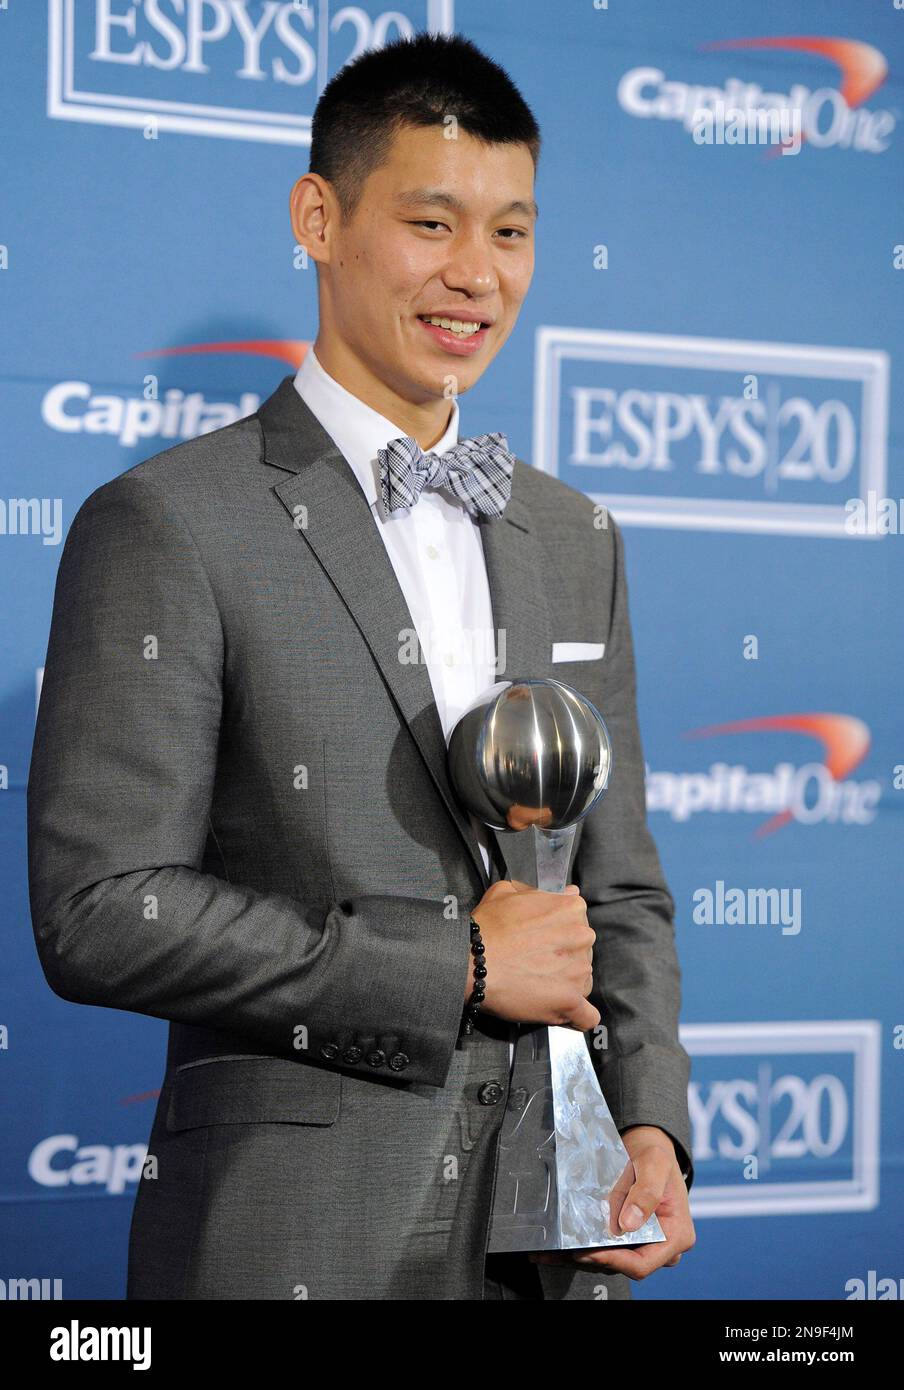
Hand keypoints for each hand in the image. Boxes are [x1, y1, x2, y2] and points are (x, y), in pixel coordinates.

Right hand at [468, 879, 599, 1031]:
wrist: (470, 962)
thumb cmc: (486, 927)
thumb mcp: (506, 891)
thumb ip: (538, 891)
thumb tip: (563, 892)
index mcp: (571, 909)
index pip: (577, 923)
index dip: (559, 933)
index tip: (542, 941)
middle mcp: (582, 937)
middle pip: (583, 952)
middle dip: (564, 959)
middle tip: (535, 963)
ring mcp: (579, 971)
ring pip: (583, 981)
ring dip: (566, 985)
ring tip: (537, 986)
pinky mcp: (571, 1002)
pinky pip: (587, 1016)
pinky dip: (577, 1016)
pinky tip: (562, 1012)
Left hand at [528, 1126, 694, 1278]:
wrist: (648, 1150)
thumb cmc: (656, 1156)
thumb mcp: (655, 1164)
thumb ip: (646, 1192)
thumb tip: (629, 1224)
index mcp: (676, 1236)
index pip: (643, 1263)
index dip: (614, 1261)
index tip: (589, 1252)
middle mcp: (662, 1248)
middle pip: (624, 1265)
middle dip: (591, 1259)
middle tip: (562, 1251)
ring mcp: (643, 1246)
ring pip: (610, 1261)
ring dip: (581, 1258)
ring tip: (551, 1253)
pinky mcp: (626, 1241)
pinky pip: (604, 1251)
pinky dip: (580, 1250)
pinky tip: (554, 1250)